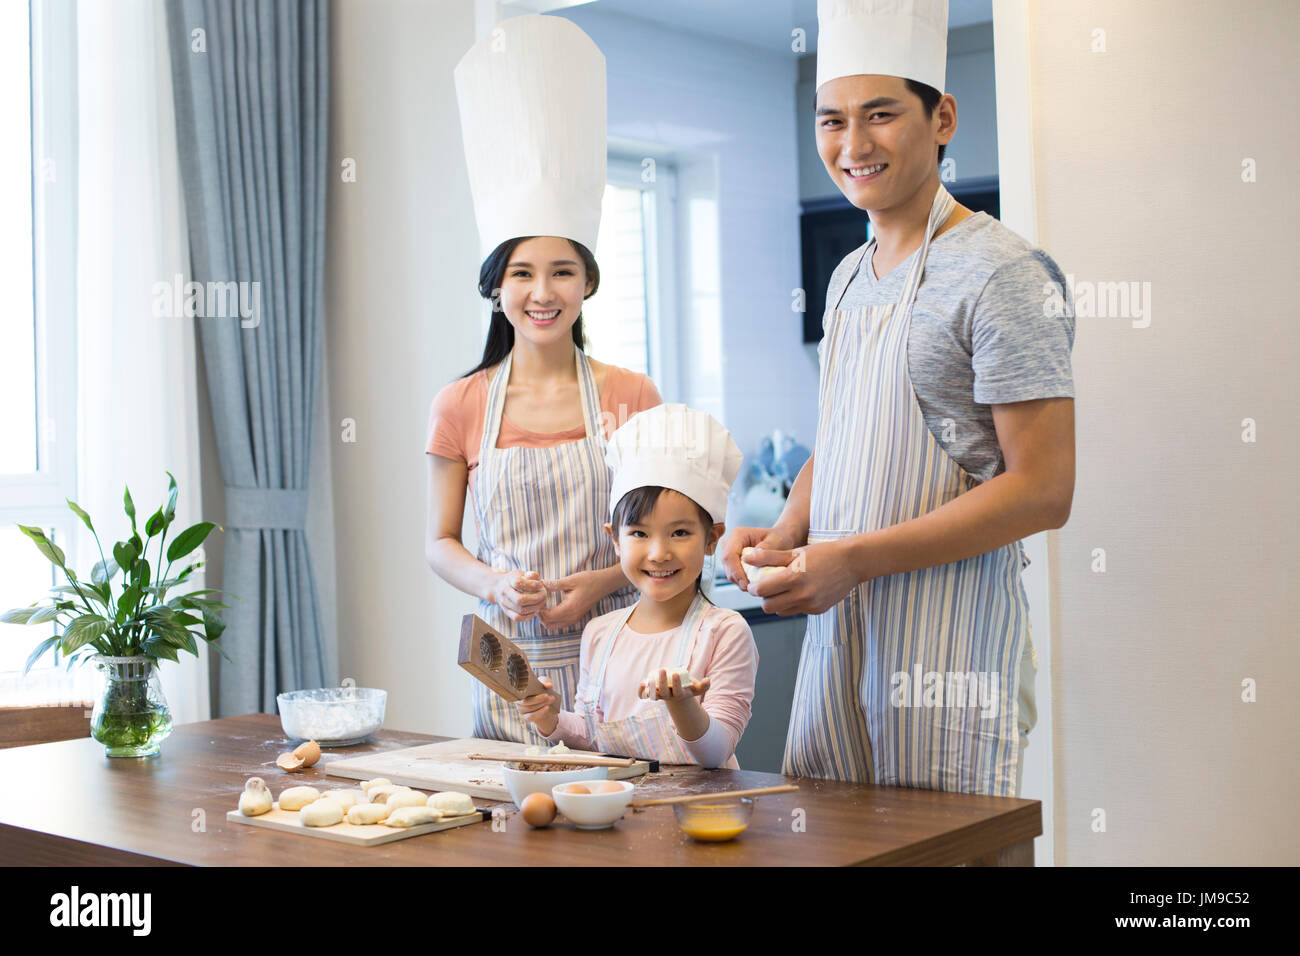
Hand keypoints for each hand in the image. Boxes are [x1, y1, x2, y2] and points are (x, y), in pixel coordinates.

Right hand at [490, 569, 546, 622]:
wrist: (498, 587)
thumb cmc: (514, 579)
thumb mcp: (521, 573)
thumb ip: (530, 575)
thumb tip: (536, 577)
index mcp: (508, 580)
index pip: (518, 583)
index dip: (531, 585)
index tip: (541, 585)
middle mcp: (504, 592)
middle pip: (519, 599)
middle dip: (535, 599)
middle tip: (544, 596)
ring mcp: (504, 603)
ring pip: (520, 610)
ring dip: (534, 608)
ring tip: (542, 603)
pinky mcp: (506, 611)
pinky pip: (517, 618)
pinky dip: (528, 616)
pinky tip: (535, 611)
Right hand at [515, 675, 558, 736]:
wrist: (545, 704)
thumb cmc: (541, 691)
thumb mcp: (544, 684)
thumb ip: (546, 681)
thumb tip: (549, 685)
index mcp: (519, 691)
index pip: (518, 692)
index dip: (526, 690)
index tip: (535, 688)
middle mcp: (518, 701)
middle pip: (525, 701)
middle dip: (538, 698)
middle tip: (549, 696)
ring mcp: (521, 710)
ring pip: (529, 708)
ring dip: (541, 704)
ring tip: (551, 700)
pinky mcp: (526, 717)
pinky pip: (531, 716)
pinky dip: (540, 712)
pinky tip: (547, 707)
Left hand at [538, 568, 609, 630]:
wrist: (603, 584)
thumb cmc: (588, 581)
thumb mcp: (571, 580)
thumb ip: (555, 584)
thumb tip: (541, 584)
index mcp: (570, 608)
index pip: (548, 616)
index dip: (539, 611)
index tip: (537, 600)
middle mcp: (572, 617)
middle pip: (549, 624)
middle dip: (540, 615)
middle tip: (538, 603)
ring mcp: (574, 619)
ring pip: (553, 626)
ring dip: (545, 618)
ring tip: (543, 606)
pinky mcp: (575, 618)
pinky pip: (559, 624)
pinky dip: (552, 619)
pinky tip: (550, 608)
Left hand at [638, 669, 711, 702]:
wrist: (678, 694)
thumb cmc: (688, 688)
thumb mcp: (698, 688)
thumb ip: (705, 686)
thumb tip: (707, 680)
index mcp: (679, 695)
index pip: (677, 691)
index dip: (676, 684)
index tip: (676, 674)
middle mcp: (668, 696)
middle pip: (664, 693)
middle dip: (662, 682)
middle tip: (663, 670)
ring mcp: (659, 695)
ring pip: (653, 695)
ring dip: (650, 688)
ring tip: (650, 679)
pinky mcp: (652, 693)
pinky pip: (644, 695)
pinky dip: (641, 691)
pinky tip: (642, 683)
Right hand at [718, 525, 799, 589]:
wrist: (780, 538)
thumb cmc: (779, 538)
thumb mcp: (776, 542)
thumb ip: (765, 550)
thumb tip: (749, 559)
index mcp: (737, 534)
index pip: (729, 555)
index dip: (736, 572)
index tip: (747, 584)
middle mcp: (729, 542)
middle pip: (727, 565)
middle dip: (738, 579)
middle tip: (752, 589)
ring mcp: (729, 552)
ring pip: (729, 571)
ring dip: (740, 581)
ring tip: (755, 586)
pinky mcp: (732, 561)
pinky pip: (733, 574)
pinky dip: (742, 581)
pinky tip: (753, 582)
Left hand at [746, 538, 861, 615]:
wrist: (851, 563)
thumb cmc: (821, 553)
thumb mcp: (794, 552)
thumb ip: (769, 557)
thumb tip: (745, 558)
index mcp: (793, 578)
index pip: (762, 591)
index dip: (755, 587)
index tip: (756, 582)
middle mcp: (802, 595)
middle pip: (768, 607)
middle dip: (764, 598)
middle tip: (767, 587)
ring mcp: (811, 605)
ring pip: (781, 611)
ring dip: (778, 602)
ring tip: (783, 589)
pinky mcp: (818, 610)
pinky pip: (797, 611)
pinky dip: (793, 603)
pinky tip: (799, 591)